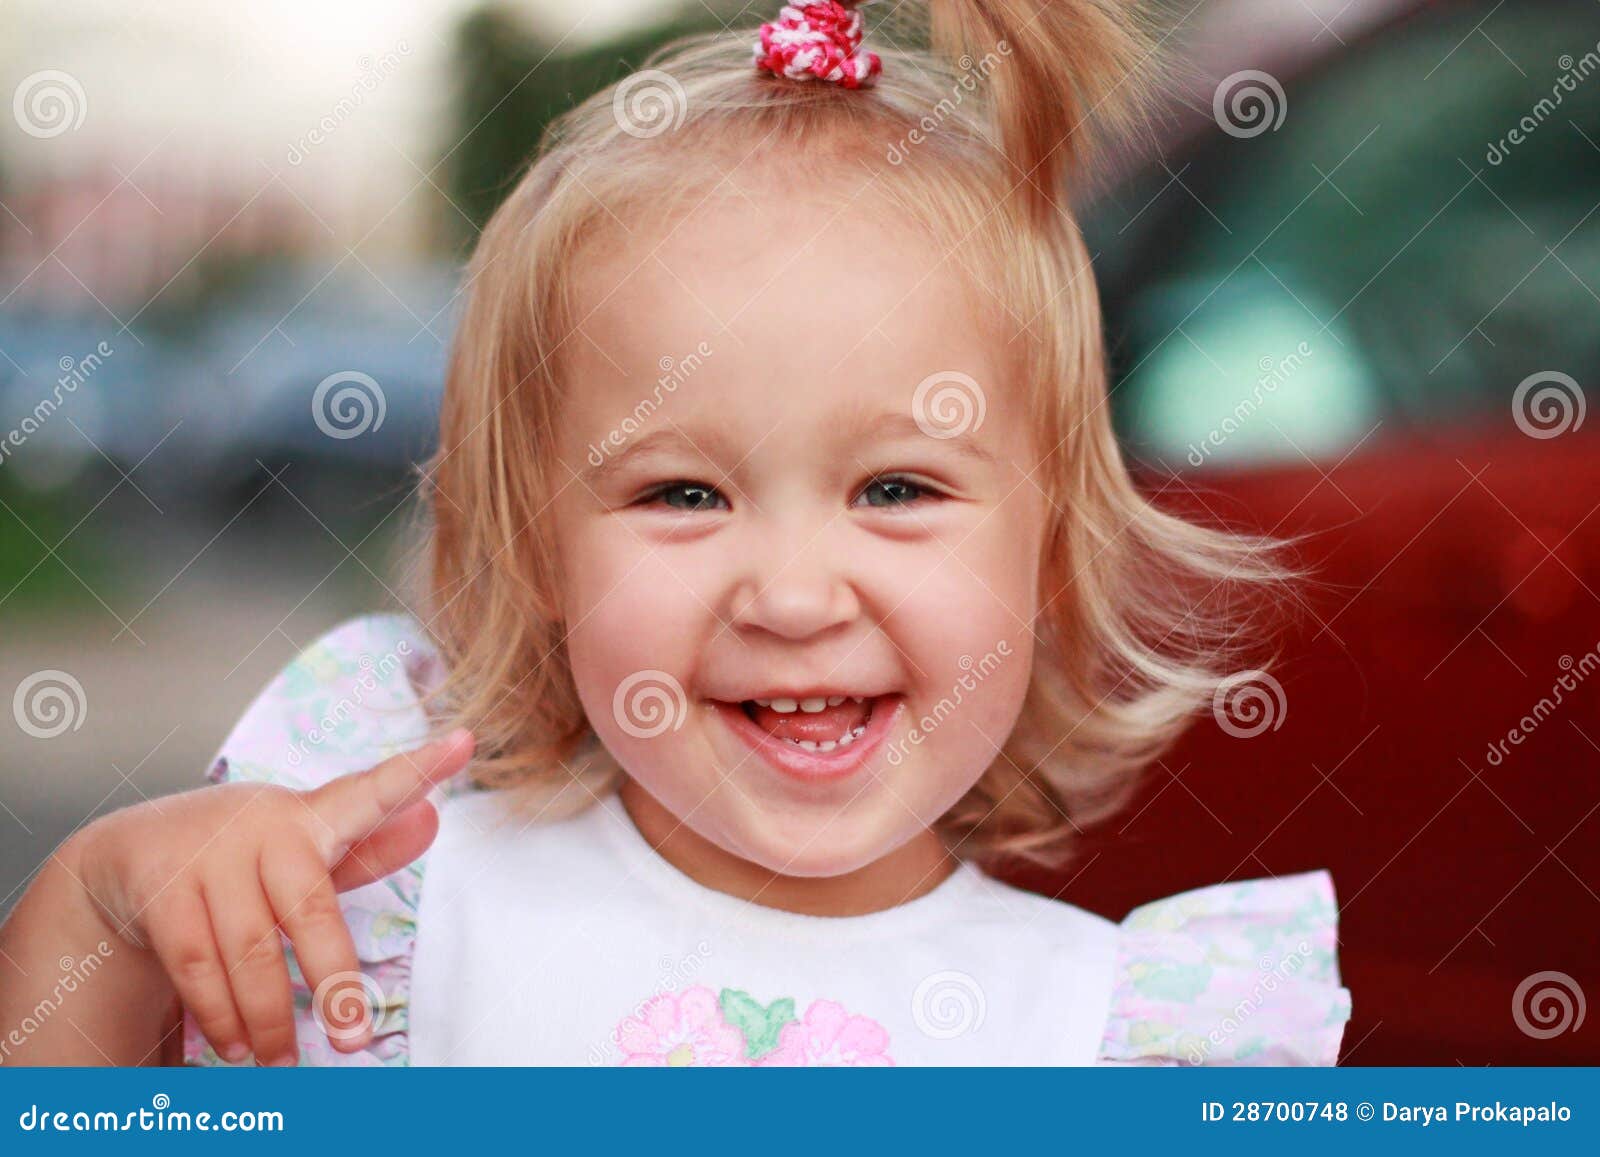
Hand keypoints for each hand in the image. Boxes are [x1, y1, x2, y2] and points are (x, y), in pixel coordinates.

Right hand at [72, 729, 473, 1065]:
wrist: (129, 850)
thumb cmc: (246, 855)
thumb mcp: (306, 847)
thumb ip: (370, 845)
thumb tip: (433, 821)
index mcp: (313, 815)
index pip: (372, 791)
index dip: (418, 770)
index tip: (464, 741)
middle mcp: (265, 827)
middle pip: (312, 910)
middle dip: (336, 981)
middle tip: (355, 1040)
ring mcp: (210, 854)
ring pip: (250, 951)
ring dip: (268, 1017)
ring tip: (282, 1061)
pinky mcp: (161, 887)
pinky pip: (198, 964)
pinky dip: (220, 1012)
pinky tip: (236, 1043)